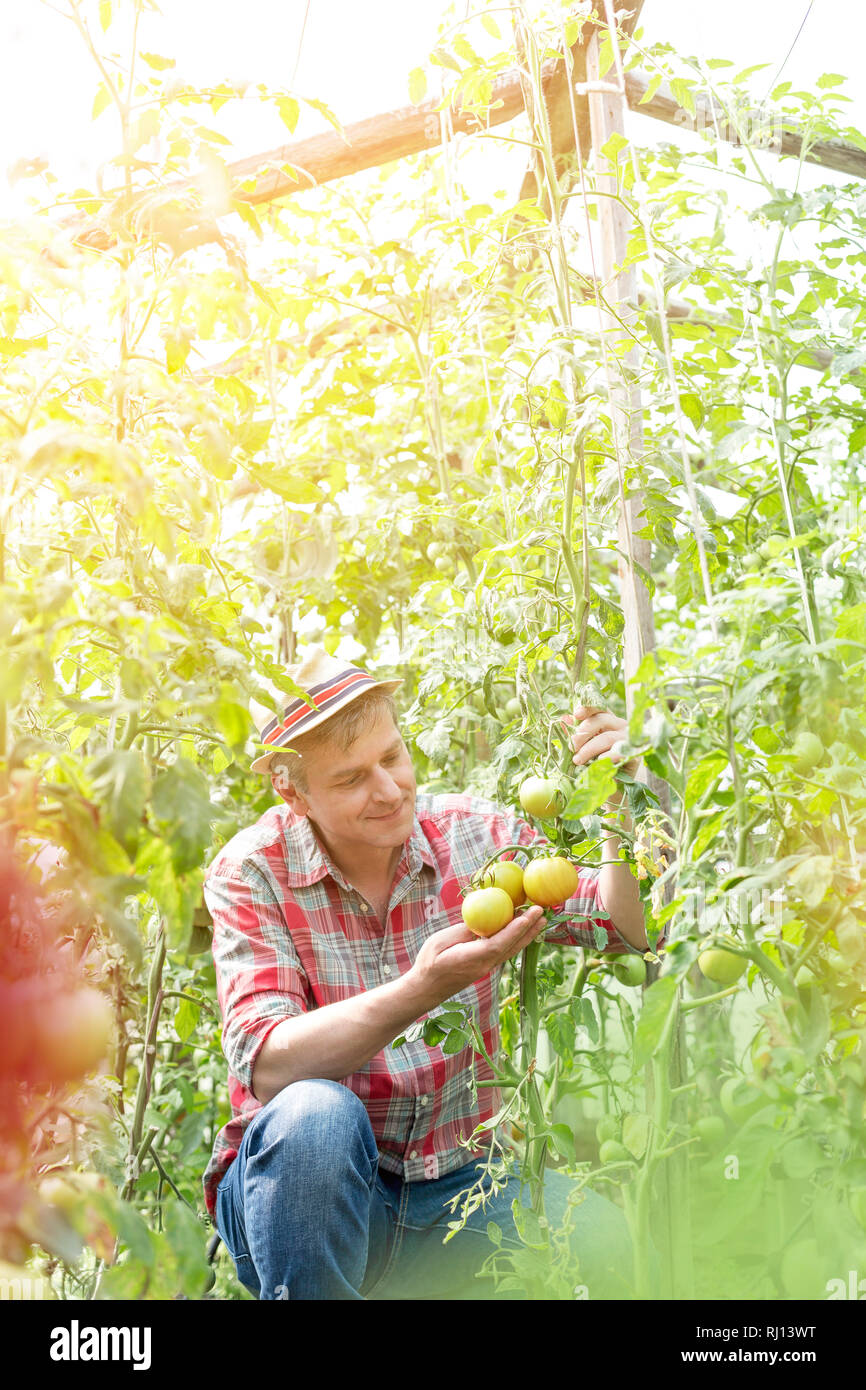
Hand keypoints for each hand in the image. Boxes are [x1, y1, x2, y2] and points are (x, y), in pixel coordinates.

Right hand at [410, 906, 545, 1007]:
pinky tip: (524, 932)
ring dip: (527, 934)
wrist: (426, 989)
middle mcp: (484, 965)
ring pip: (511, 949)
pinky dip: (517, 940)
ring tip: (541, 920)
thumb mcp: (439, 941)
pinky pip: (505, 951)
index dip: (515, 930)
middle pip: (511, 946)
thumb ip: (463, 931)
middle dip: (528, 928)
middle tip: (543, 912)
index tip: (528, 916)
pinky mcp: (485, 966)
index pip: (498, 943)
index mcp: (472, 958)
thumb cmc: (429, 963)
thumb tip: (483, 921)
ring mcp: (487, 967)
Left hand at [561, 707, 639, 777]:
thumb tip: (564, 719)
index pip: (599, 708)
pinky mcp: (634, 754)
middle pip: (601, 720)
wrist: (612, 785)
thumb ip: (575, 733)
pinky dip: (606, 756)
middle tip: (571, 747)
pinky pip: (618, 752)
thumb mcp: (583, 746)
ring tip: (577, 760)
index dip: (588, 709)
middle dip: (583, 733)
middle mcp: (621, 726)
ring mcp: (629, 739)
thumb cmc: (597, 763)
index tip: (576, 714)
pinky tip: (597, 762)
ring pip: (607, 737)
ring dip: (589, 749)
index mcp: (609, 720)